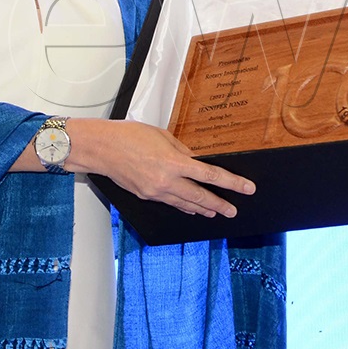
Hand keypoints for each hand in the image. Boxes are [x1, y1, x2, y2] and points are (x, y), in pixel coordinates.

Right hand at [69, 117, 253, 217]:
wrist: (100, 148)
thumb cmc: (128, 135)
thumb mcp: (163, 137)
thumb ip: (182, 152)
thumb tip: (196, 162)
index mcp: (174, 162)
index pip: (210, 175)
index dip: (231, 183)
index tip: (246, 188)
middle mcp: (166, 181)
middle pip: (200, 196)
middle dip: (220, 204)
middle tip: (233, 211)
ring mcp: (155, 191)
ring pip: (185, 203)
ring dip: (202, 208)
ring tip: (215, 212)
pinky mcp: (145, 195)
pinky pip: (170, 202)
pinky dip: (182, 206)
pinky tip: (190, 208)